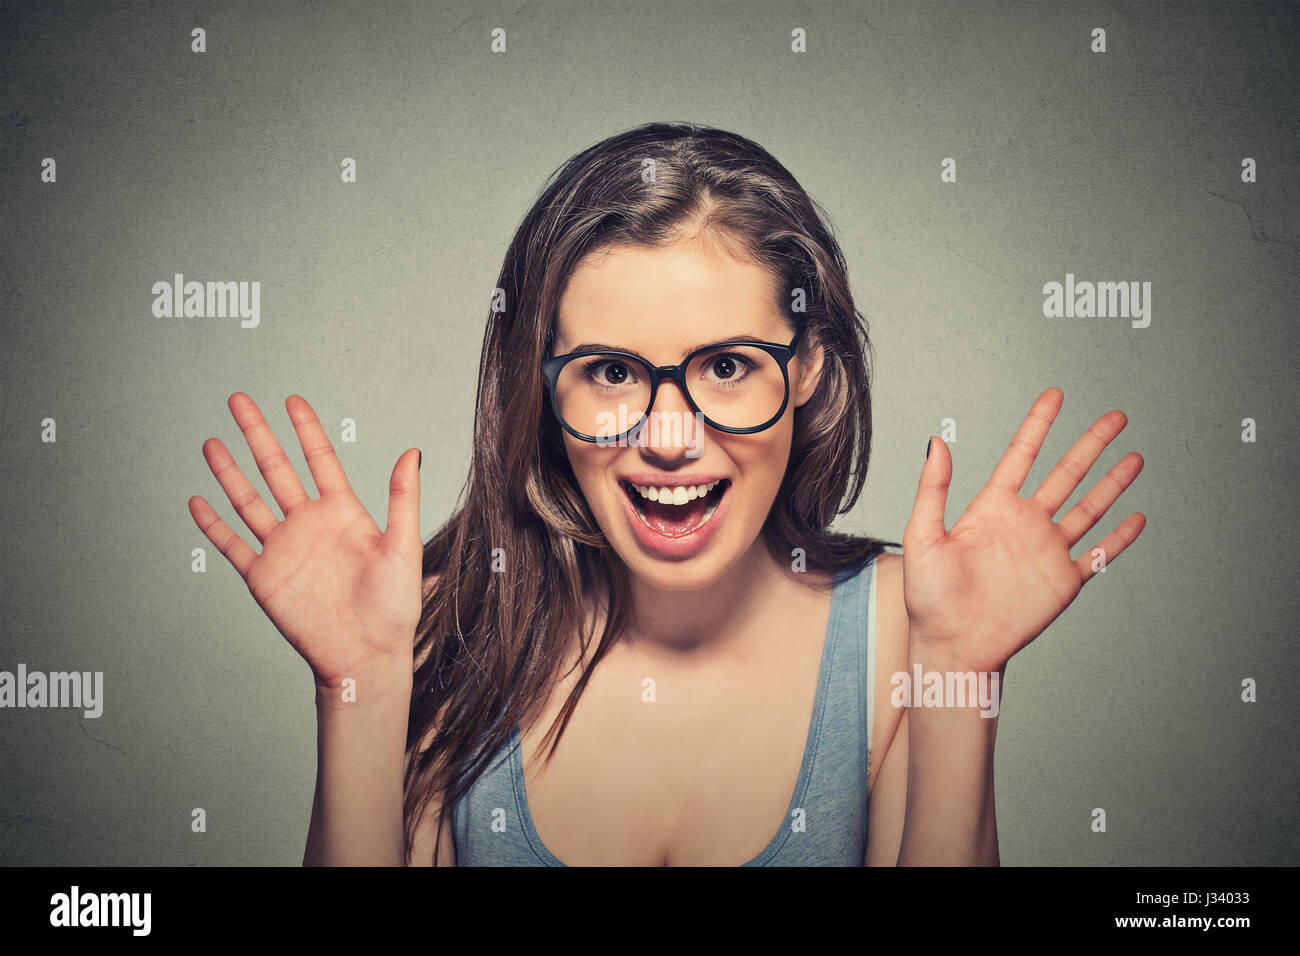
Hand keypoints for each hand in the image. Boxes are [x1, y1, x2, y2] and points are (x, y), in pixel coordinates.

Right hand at [188, 393, 422, 688]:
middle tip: (239, 400)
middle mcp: (309, 525)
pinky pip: (232, 545)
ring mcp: (284, 549)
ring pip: (249, 501)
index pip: (319, 459)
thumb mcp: (403, 547)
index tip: (292, 400)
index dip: (305, 429)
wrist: (366, 655)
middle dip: (258, 434)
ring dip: (229, 472)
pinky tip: (197, 501)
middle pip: (276, 469)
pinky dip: (213, 525)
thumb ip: (403, 498)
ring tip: (212, 442)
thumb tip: (413, 452)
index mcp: (343, 513)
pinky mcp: (264, 577)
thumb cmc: (393, 607)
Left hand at [902, 387, 1145, 673]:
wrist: (952, 646)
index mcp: (991, 508)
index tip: (1055, 395)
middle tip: (1116, 416)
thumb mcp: (922, 536)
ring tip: (1134, 457)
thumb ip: (933, 489)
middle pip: (1066, 474)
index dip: (1039, 424)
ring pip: (1088, 508)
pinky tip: (1138, 518)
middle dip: (1091, 444)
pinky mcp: (1063, 581)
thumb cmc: (928, 597)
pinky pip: (1099, 555)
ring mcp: (1047, 551)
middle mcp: (1024, 524)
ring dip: (1112, 483)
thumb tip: (936, 442)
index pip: (1022, 455)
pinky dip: (1119, 538)